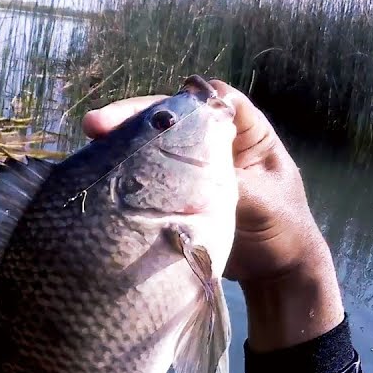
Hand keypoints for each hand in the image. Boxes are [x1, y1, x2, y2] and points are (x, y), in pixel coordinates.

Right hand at [82, 79, 344, 350]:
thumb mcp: (261, 202)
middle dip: (133, 118)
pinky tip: (100, 172)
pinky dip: (127, 171)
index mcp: (246, 132)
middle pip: (172, 116)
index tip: (147, 114)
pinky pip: (149, 173)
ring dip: (123, 142)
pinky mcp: (176, 189)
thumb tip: (186, 175)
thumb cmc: (282, 230)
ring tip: (89, 142)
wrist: (276, 272)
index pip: (210, 100)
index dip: (176, 100)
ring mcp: (193, 164)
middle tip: (94, 125)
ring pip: (155, 142)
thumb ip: (228, 181)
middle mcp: (216, 141)